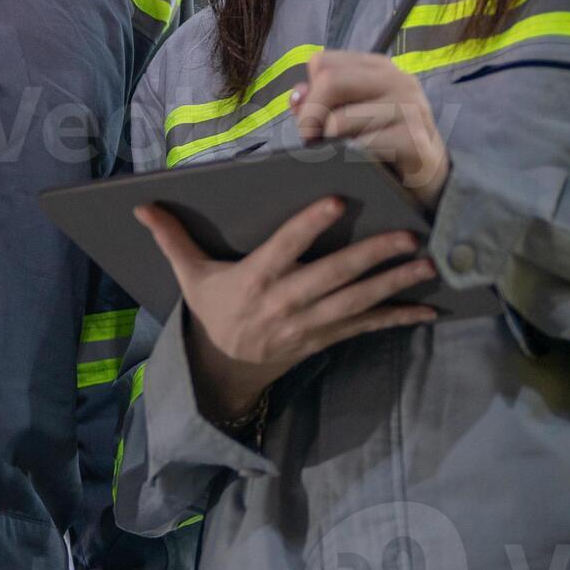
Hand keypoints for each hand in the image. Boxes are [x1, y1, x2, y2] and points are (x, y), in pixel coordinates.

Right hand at [134, 195, 439, 423]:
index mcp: (253, 280)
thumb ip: (172, 238)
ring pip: (356, 302)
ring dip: (393, 284)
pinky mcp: (325, 338)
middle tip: (406, 237)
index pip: (284, 248)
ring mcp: (308, 324)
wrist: (224, 367)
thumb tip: (142, 205)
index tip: (336, 202)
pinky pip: (365, 327)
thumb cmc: (212, 310)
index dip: (309, 226)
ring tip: (425, 265)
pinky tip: (427, 310)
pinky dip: (396, 319)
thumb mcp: (189, 276)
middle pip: (333, 277)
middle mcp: (284, 303)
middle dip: (372, 257)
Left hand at [292, 50, 449, 208]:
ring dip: (329, 142)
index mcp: (378, 67)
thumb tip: (296, 96)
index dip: (308, 93)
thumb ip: (319, 100)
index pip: (323, 62)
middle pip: (330, 81)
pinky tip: (359, 163)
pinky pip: (363, 145)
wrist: (428, 170)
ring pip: (339, 119)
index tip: (310, 120)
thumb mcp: (351, 112)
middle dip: (309, 115)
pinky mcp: (414, 138)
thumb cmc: (381, 137)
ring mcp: (409, 107)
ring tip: (337, 152)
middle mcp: (397, 79)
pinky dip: (351, 157)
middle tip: (311, 139)